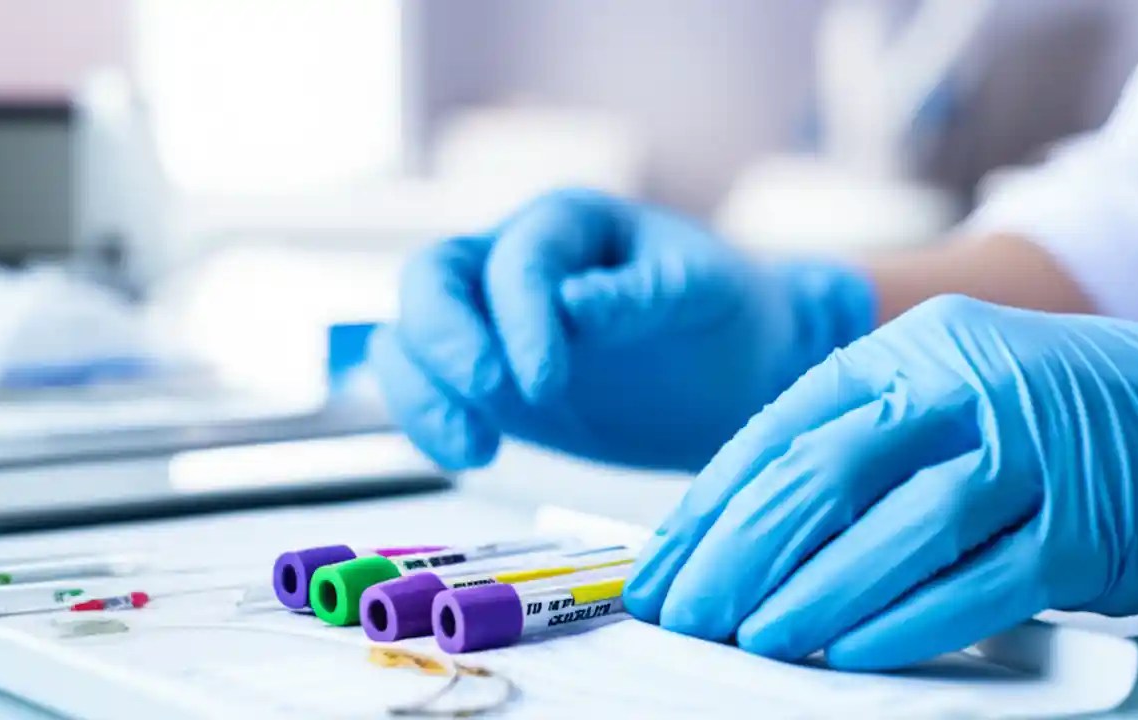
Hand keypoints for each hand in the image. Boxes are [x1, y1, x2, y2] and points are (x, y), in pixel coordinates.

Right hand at [369, 189, 874, 470]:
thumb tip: (571, 305)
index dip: (521, 320)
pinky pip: (424, 391)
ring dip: (422, 394)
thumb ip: (641, 294)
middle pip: (431, 280)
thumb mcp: (703, 291)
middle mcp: (510, 260)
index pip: (518, 259)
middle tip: (492, 400)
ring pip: (409, 338)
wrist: (728, 372)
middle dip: (446, 342)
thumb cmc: (722, 314)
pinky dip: (427, 423)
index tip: (546, 385)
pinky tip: (471, 457)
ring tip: (477, 453)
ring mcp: (487, 321)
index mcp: (567, 222)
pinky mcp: (482, 380)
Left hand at [625, 295, 1137, 669]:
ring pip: (900, 531)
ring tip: (753, 639)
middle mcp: (967, 389)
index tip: (664, 564)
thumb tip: (742, 526)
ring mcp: (1030, 455)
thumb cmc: (1039, 409)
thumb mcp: (941, 390)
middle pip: (825, 475)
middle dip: (740, 555)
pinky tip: (853, 653)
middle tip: (687, 612)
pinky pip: (981, 586)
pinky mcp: (1084, 530)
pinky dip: (909, 623)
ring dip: (816, 595)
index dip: (712, 503)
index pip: (783, 428)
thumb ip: (853, 442)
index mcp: (911, 350)